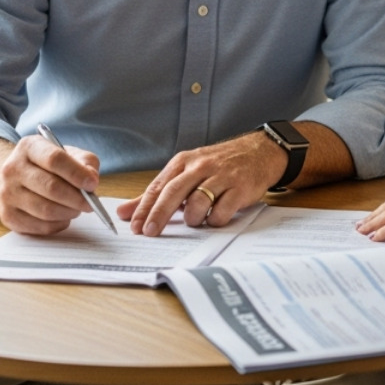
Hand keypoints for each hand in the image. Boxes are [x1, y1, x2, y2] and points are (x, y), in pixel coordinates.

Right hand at [0, 135, 101, 235]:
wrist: (14, 178)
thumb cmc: (47, 166)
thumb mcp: (67, 153)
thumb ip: (85, 162)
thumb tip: (91, 179)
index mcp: (29, 147)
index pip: (54, 159)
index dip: (77, 173)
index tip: (92, 184)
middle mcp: (12, 169)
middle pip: (51, 187)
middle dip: (77, 198)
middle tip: (90, 203)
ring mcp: (7, 194)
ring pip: (46, 210)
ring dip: (69, 212)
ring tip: (76, 208)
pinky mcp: (9, 216)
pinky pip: (41, 226)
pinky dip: (59, 224)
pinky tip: (63, 216)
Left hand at [117, 130, 285, 234]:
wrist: (260, 151)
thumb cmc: (219, 164)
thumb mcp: (187, 171)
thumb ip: (157, 192)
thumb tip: (125, 211)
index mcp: (184, 162)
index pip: (158, 186)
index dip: (145, 208)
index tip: (135, 226)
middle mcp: (200, 166)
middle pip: (173, 193)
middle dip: (159, 215)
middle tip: (149, 232)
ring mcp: (221, 176)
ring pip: (197, 203)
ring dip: (192, 218)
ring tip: (195, 219)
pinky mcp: (240, 188)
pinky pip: (221, 211)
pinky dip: (215, 220)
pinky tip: (216, 216)